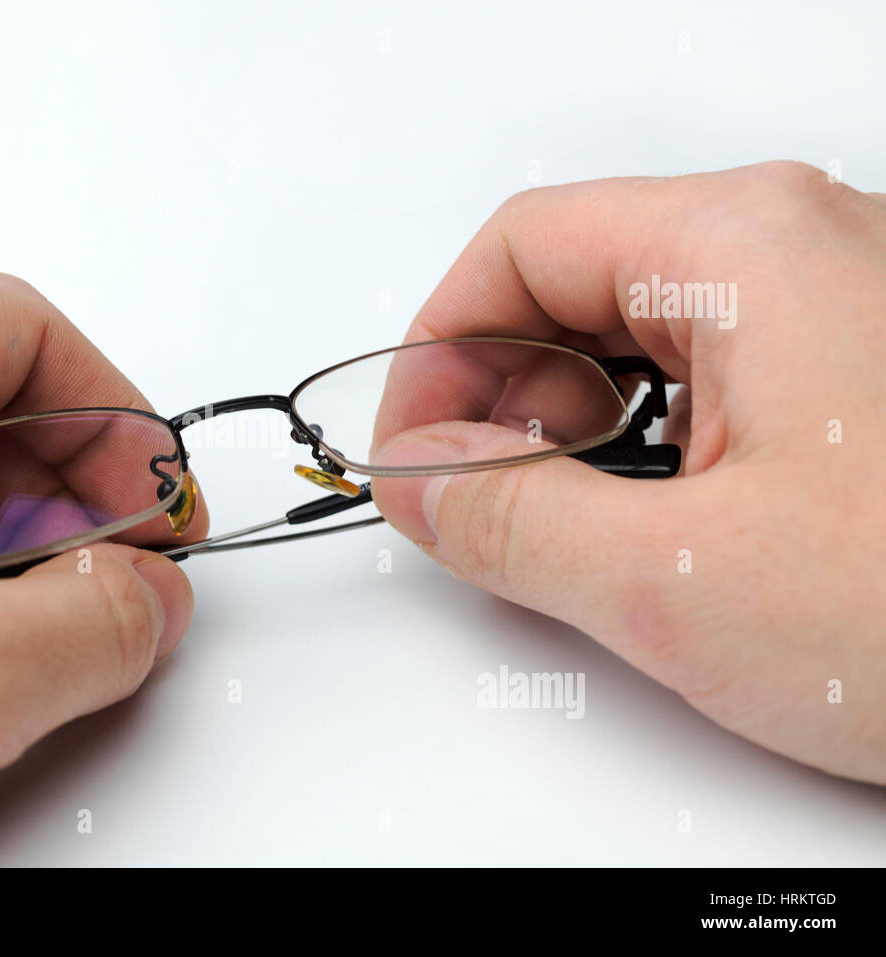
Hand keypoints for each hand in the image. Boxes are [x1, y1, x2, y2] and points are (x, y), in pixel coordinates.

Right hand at [371, 161, 885, 784]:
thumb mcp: (681, 582)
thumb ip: (508, 522)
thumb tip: (418, 480)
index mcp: (745, 247)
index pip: (517, 248)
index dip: (436, 352)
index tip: (411, 454)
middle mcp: (798, 249)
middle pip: (575, 284)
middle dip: (503, 402)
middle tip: (483, 512)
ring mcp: (839, 310)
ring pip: (639, 339)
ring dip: (575, 438)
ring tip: (586, 539)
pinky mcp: (859, 376)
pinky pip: (709, 384)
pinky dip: (650, 454)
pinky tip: (668, 532)